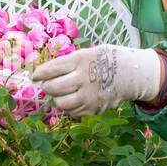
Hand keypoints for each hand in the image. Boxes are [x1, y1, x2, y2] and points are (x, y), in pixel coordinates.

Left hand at [30, 44, 164, 117]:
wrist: (130, 74)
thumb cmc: (104, 60)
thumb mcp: (87, 53)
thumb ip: (67, 63)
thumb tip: (43, 74)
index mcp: (81, 61)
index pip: (52, 69)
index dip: (40, 73)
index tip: (35, 75)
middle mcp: (84, 79)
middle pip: (52, 88)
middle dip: (46, 86)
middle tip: (48, 84)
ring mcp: (89, 96)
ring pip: (60, 103)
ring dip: (56, 98)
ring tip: (61, 92)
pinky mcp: (93, 109)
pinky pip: (72, 112)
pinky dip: (69, 106)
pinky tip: (74, 98)